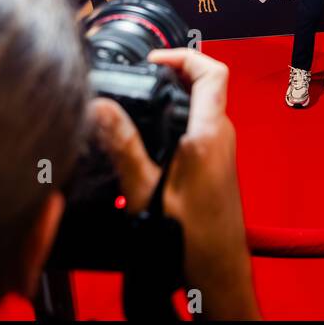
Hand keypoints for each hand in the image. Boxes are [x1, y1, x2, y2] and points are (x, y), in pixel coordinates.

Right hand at [93, 48, 258, 319]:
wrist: (216, 269)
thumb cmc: (192, 236)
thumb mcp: (145, 189)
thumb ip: (122, 145)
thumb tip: (102, 107)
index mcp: (209, 133)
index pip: (212, 71)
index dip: (183, 55)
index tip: (154, 58)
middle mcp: (221, 135)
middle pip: (205, 85)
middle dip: (173, 73)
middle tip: (142, 75)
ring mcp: (221, 149)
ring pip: (201, 107)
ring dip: (174, 98)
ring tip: (141, 99)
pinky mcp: (216, 163)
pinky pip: (199, 127)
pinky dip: (177, 120)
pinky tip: (151, 134)